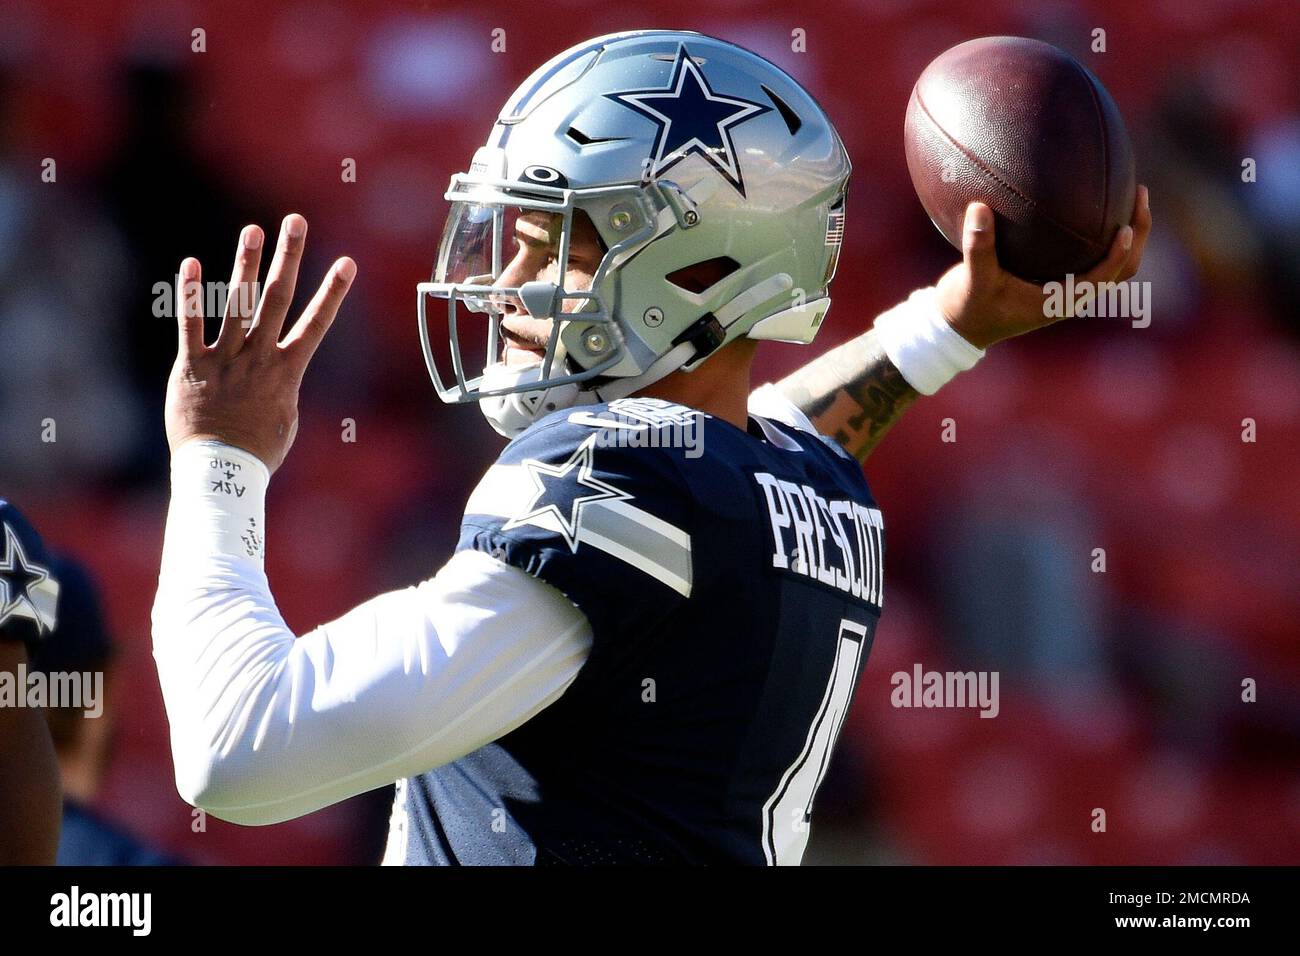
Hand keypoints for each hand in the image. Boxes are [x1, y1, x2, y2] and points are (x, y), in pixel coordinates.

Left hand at [164, 215, 355, 472]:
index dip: (333, 292)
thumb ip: (283, 389)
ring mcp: (227, 360)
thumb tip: (282, 376)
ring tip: (253, 230)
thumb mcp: (285, 420)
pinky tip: (191, 263)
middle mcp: (260, 358)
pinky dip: (192, 295)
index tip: (347, 262)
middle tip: (296, 222)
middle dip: (289, 257)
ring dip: (247, 264)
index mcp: (287, 371)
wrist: (222, 474)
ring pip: (239, 303)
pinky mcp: (194, 367)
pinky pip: (192, 326)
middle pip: (279, 299)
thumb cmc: (258, 452)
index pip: (316, 324)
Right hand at [934, 185, 1150, 348]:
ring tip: (1133, 193)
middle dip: (1138, 234)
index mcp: (1058, 302)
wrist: (960, 325)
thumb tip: (979, 207)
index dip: (1117, 256)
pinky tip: (1095, 199)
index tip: (1125, 228)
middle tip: (1141, 194)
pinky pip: (1092, 253)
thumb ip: (977, 247)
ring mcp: (1067, 286)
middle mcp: (1069, 294)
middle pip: (1122, 269)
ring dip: (1130, 233)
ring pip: (1114, 262)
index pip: (1101, 279)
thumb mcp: (971, 279)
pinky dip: (1102, 232)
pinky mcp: (1058, 277)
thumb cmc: (968, 307)